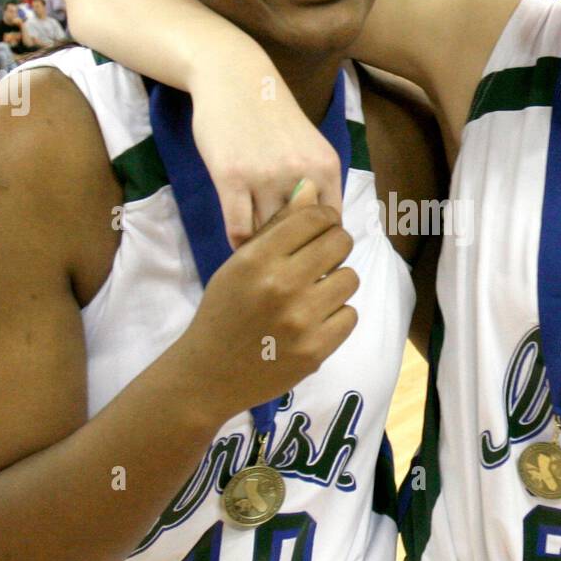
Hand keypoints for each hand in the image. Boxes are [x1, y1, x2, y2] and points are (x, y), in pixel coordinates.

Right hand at [170, 188, 357, 422]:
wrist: (209, 372)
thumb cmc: (224, 310)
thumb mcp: (240, 264)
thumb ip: (277, 227)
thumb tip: (310, 188)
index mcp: (258, 258)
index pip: (315, 217)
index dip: (323, 219)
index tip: (318, 230)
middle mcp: (282, 284)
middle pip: (340, 243)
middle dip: (335, 247)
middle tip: (320, 262)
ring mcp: (302, 319)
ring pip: (350, 278)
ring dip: (336, 283)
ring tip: (315, 294)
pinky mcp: (316, 349)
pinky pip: (351, 315)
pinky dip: (337, 316)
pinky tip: (315, 321)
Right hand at [189, 72, 343, 248]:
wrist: (234, 76)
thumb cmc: (271, 115)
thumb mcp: (310, 146)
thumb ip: (318, 184)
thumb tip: (324, 235)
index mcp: (326, 167)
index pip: (333, 227)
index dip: (321, 248)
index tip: (308, 256)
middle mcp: (302, 174)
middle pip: (301, 236)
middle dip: (293, 253)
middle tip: (282, 264)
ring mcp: (266, 176)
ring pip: (270, 236)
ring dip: (264, 250)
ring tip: (260, 257)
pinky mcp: (232, 178)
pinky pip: (240, 229)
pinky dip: (241, 245)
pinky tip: (241, 245)